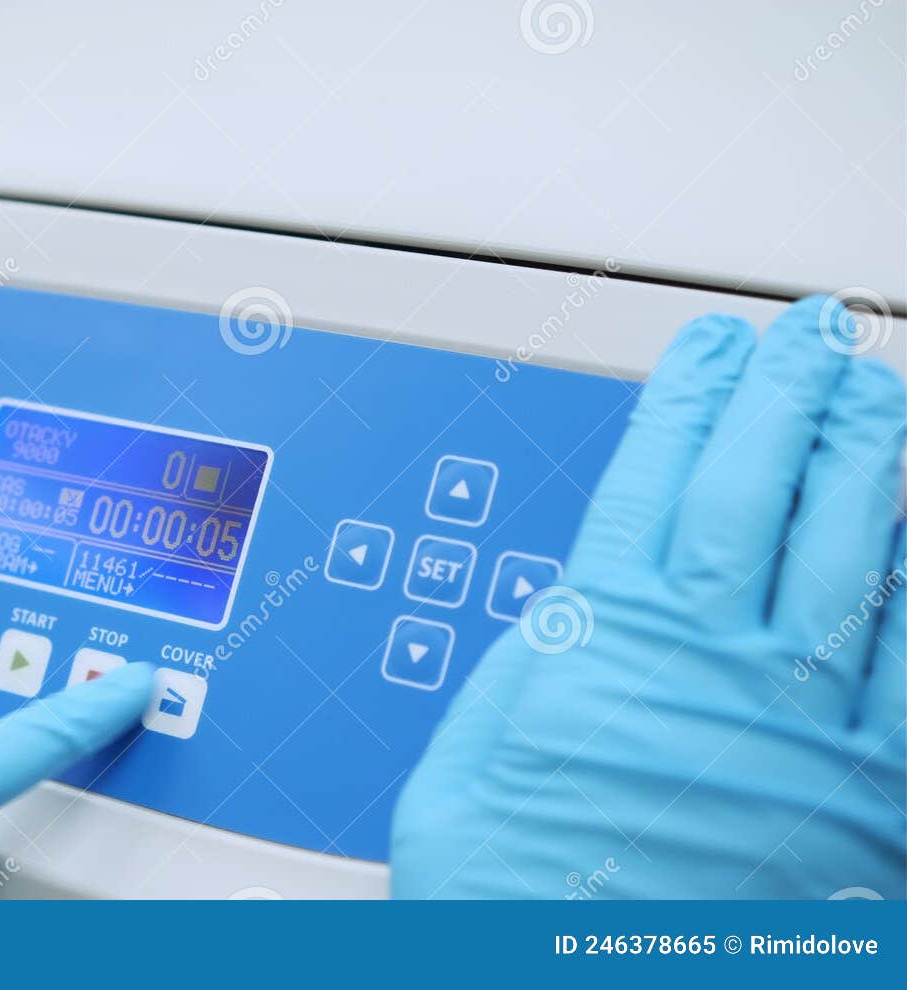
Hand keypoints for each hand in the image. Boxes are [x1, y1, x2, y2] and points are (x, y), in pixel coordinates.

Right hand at [393, 297, 905, 897]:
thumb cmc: (505, 901)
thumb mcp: (476, 758)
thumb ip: (544, 665)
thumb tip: (587, 607)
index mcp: (602, 644)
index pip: (656, 479)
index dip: (689, 398)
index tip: (709, 344)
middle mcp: (711, 664)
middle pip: (763, 491)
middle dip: (790, 396)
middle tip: (811, 335)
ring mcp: (800, 725)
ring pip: (853, 554)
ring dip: (869, 461)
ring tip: (874, 392)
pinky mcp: (867, 798)